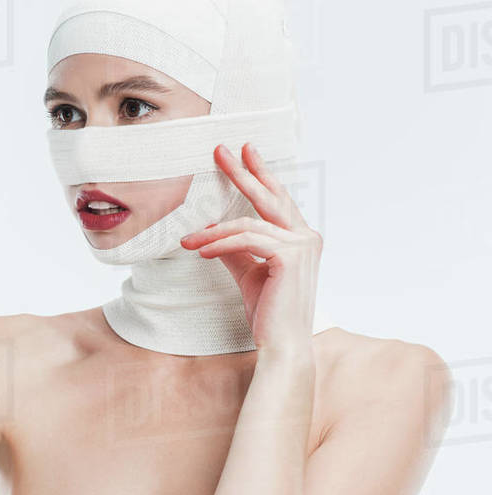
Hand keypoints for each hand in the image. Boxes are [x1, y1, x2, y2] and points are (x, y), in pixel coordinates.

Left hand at [179, 143, 322, 352]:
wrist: (282, 344)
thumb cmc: (269, 312)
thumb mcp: (249, 273)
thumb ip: (236, 250)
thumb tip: (212, 231)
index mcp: (301, 238)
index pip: (277, 200)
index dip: (260, 174)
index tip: (243, 152)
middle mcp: (307, 236)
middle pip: (270, 196)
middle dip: (243, 172)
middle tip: (221, 150)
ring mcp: (303, 244)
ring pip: (247, 224)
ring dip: (212, 233)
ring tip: (187, 240)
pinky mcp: (290, 256)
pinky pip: (245, 240)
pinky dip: (219, 244)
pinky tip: (200, 251)